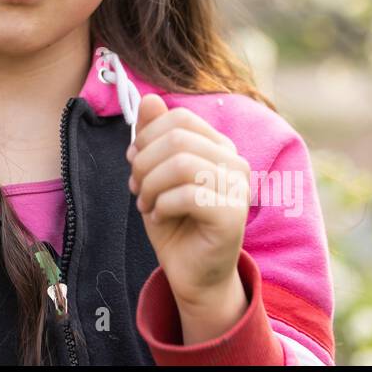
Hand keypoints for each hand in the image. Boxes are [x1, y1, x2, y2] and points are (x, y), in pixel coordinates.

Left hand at [127, 95, 250, 312]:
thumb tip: (149, 98)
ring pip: (180, 164)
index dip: (147, 136)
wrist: (192, 272)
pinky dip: (162, 205)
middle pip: (177, 139)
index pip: (180, 118)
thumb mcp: (155, 173)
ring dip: (150, 185)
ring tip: (145, 203)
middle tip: (136, 187)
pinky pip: (187, 194)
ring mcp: (237, 188)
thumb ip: (153, 137)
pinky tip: (159, 217)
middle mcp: (234, 162)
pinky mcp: (232, 214)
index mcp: (218, 146)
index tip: (133, 161)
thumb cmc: (175, 220)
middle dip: (144, 162)